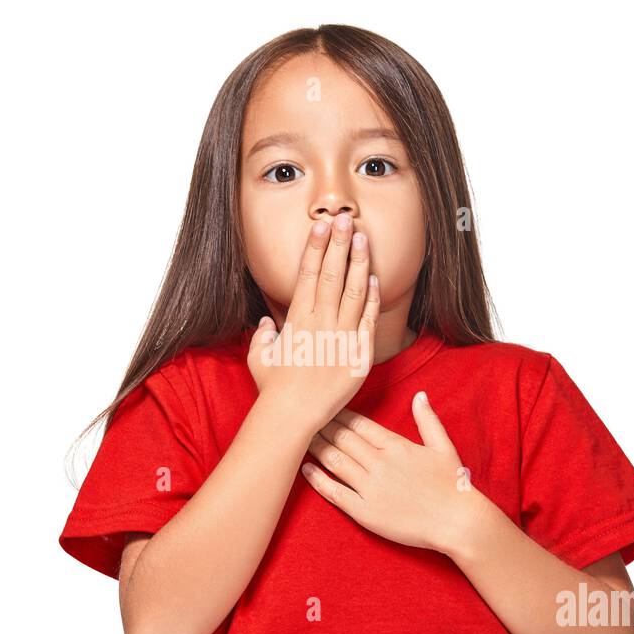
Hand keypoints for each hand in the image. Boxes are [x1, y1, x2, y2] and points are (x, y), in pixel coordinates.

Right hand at [247, 212, 378, 434]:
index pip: (308, 273)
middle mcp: (320, 322)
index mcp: (297, 319)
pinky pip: (367, 319)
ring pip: (353, 291)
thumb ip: (263, 337)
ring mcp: (341, 336)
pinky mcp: (358, 353)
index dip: (316, 247)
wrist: (293, 414)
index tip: (321, 226)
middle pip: (332, 274)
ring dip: (359, 262)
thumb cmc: (273, 388)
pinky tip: (374, 278)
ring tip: (363, 238)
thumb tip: (266, 324)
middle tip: (345, 219)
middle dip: (339, 244)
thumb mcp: (260, 358)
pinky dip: (370, 298)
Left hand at [300, 391, 487, 555]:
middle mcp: (380, 463)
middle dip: (320, 426)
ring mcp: (371, 488)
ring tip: (299, 437)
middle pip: (342, 439)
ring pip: (335, 461)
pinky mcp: (365, 512)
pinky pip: (335, 492)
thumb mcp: (443, 447)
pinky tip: (306, 469)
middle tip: (301, 416)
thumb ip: (428, 420)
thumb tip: (419, 395)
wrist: (458, 522)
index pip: (359, 424)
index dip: (338, 414)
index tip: (322, 406)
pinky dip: (318, 480)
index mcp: (396, 445)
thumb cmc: (452, 485)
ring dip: (316, 448)